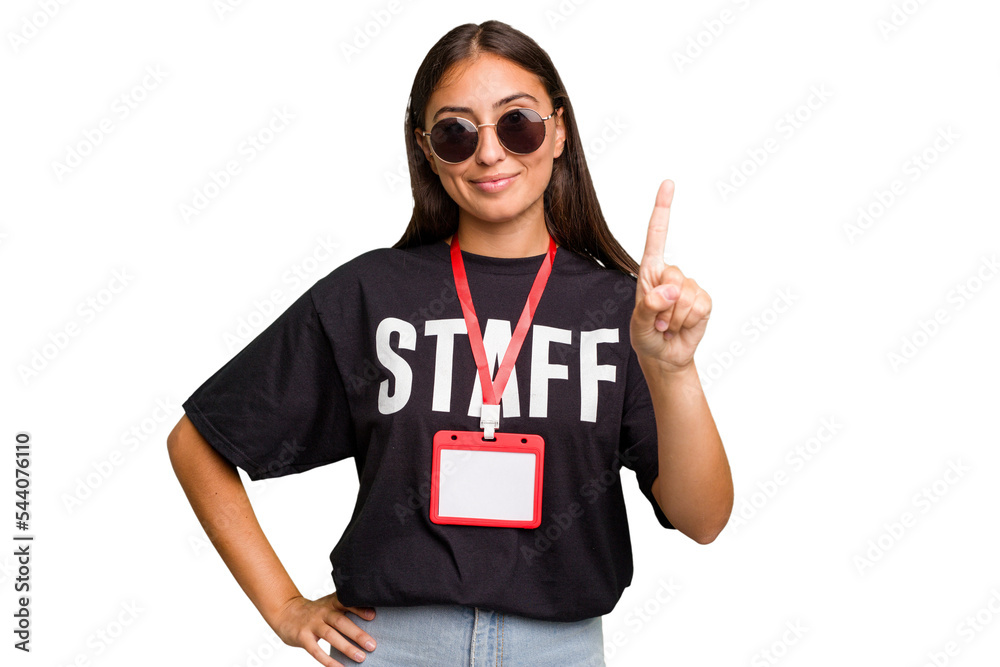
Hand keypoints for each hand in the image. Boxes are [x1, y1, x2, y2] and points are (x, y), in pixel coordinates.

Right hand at [269, 592, 376, 665]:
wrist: (286, 612)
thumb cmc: (315, 611)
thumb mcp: (329, 605)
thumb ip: (346, 608)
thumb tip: (373, 615)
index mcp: (332, 603)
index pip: (347, 602)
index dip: (360, 608)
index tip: (373, 616)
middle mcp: (322, 612)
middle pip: (341, 621)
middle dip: (358, 634)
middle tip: (372, 645)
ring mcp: (312, 624)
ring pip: (330, 636)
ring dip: (346, 648)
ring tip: (361, 657)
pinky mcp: (302, 637)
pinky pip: (316, 651)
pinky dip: (328, 661)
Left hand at [631, 180, 711, 372]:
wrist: (665, 356)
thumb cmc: (646, 336)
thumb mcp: (638, 325)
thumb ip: (648, 307)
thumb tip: (669, 291)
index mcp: (650, 271)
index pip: (657, 236)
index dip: (663, 210)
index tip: (668, 184)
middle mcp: (671, 274)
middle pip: (674, 275)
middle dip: (664, 305)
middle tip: (658, 321)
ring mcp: (689, 287)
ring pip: (686, 295)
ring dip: (675, 317)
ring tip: (667, 326)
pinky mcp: (704, 301)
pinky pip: (699, 306)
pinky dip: (689, 321)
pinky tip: (682, 327)